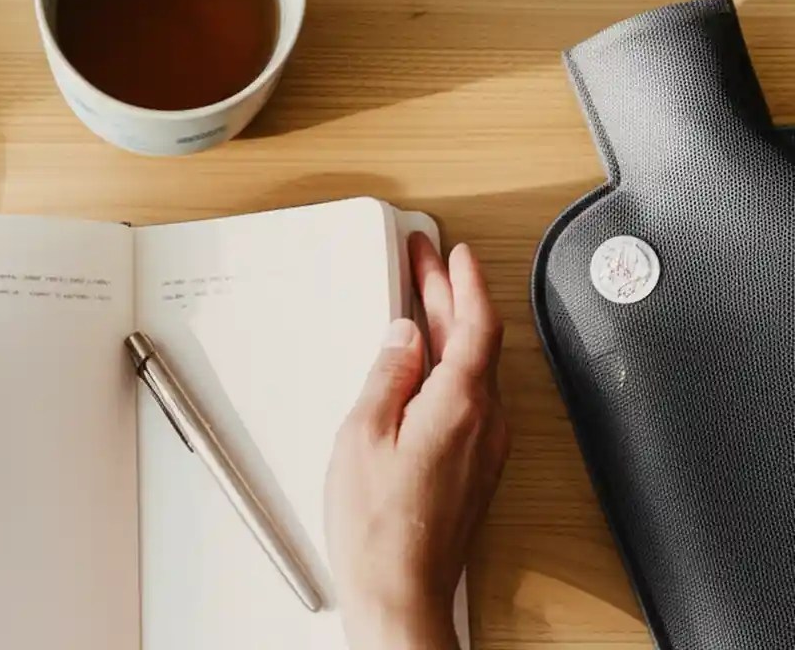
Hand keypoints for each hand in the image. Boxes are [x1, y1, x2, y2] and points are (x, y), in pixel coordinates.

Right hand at [324, 235, 507, 649]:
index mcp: (461, 404)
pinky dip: (451, 369)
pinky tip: (425, 369)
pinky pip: (471, 401)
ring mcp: (485, 449)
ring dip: (451, 333)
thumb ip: (387, 376)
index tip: (453, 253)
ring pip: (476, 371)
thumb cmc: (379, 528)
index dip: (464, 282)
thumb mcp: (363, 434)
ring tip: (422, 305)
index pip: (476, 322)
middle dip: (451, 298)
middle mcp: (485, 424)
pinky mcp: (475, 470)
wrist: (400, 595)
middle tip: (426, 265)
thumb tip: (402, 338)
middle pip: (477, 343)